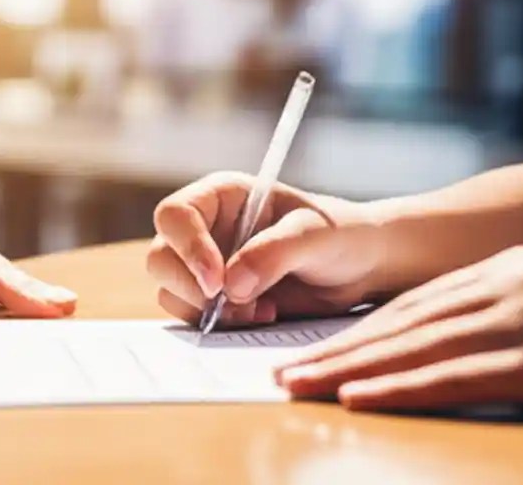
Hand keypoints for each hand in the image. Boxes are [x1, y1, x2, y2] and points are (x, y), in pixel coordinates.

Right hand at [147, 172, 384, 325]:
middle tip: (235, 305)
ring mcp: (205, 265)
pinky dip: (221, 325)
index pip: (175, 215)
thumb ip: (273, 253)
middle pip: (161, 257)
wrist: (362, 269)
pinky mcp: (215, 298)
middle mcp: (205, 229)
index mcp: (221, 196)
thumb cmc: (341, 235)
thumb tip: (231, 285)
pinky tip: (262, 316)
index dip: (187, 247)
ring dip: (208, 311)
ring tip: (260, 310)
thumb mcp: (315, 236)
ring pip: (171, 291)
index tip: (217, 280)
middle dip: (191, 287)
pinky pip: (193, 316)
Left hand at [274, 246, 522, 411]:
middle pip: (399, 324)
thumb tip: (452, 342)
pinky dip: (400, 388)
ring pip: (412, 348)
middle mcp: (501, 288)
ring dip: (348, 370)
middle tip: (283, 372)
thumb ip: (503, 309)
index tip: (315, 351)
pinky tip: (360, 398)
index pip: (412, 305)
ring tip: (299, 387)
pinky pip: (454, 377)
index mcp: (503, 272)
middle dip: (336, 350)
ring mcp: (519, 321)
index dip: (358, 331)